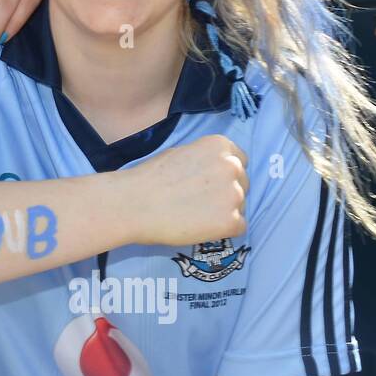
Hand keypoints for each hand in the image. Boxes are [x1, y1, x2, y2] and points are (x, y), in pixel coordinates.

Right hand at [122, 135, 247, 244]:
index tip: (208, 184)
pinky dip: (222, 230)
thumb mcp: (180, 153)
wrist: (133, 203)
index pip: (240, 161)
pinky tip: (199, 227)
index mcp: (220, 145)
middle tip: (199, 202)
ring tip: (195, 215)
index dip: (223, 175)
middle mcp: (233, 166)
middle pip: (243, 184)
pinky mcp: (232, 221)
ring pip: (241, 206)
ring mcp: (235, 194)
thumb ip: (204, 159)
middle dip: (226, 193)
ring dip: (223, 212)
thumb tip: (212, 170)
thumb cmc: (149, 177)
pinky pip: (238, 227)